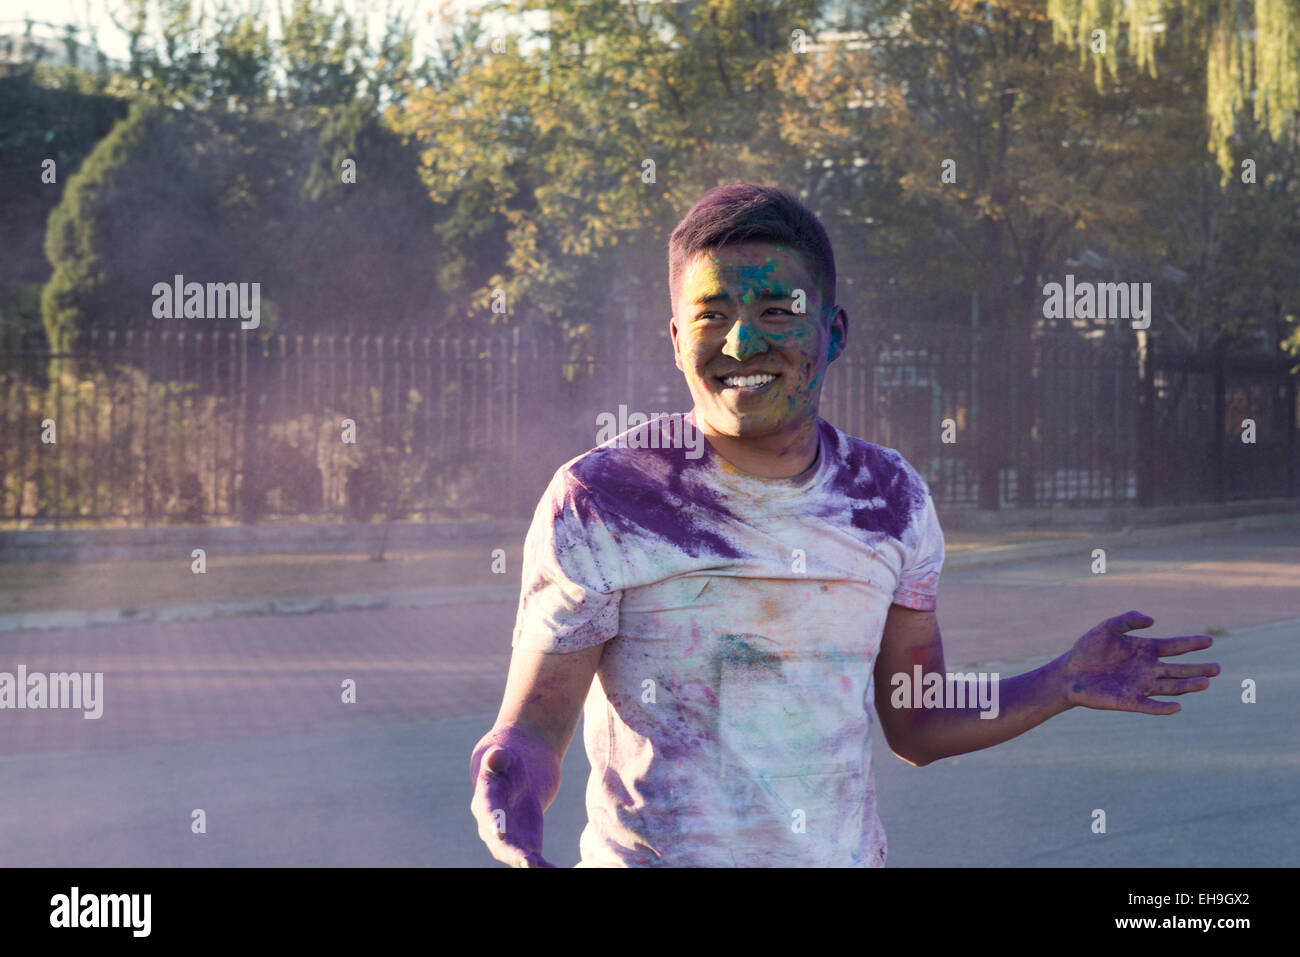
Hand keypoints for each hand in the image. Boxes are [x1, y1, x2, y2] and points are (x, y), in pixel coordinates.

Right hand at [470, 745, 554, 867]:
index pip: (488, 813)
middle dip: (513, 854)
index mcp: (484, 802)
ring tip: (542, 869)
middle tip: (527, 862)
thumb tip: (495, 755)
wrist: (515, 778)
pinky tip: (553, 870)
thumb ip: (498, 757)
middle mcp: (492, 827)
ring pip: (516, 855)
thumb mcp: (503, 756)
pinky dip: (543, 866)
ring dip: (527, 864)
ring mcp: (509, 839)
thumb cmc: (507, 764)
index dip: (493, 823)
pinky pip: (534, 858)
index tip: (500, 834)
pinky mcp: (525, 844)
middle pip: (501, 843)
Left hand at [1062, 610, 1219, 714]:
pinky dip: (1163, 707)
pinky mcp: (1130, 701)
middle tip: (1218, 668)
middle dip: (1199, 669)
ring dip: (1188, 686)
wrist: (1069, 673)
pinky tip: (1176, 706)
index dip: (1191, 643)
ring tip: (1206, 682)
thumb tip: (1153, 620)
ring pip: (1171, 687)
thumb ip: (1128, 619)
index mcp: (1145, 650)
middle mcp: (1148, 669)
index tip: (1209, 641)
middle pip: (1179, 669)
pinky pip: (1150, 705)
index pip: (1174, 646)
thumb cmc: (1088, 649)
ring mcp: (1141, 685)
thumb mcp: (1107, 627)